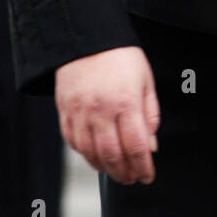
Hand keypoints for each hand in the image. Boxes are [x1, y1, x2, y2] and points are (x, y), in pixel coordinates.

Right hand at [55, 46, 160, 184]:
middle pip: (113, 156)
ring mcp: (80, 113)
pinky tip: (96, 157)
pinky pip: (74, 143)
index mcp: (126, 102)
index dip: (143, 167)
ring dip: (105, 168)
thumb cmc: (120, 57)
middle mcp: (101, 111)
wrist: (86, 37)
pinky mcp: (65, 112)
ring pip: (91, 154)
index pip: (136, 146)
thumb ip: (150, 115)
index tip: (147, 176)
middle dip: (125, 173)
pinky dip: (86, 155)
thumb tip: (151, 145)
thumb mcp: (146, 80)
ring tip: (116, 171)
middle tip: (132, 178)